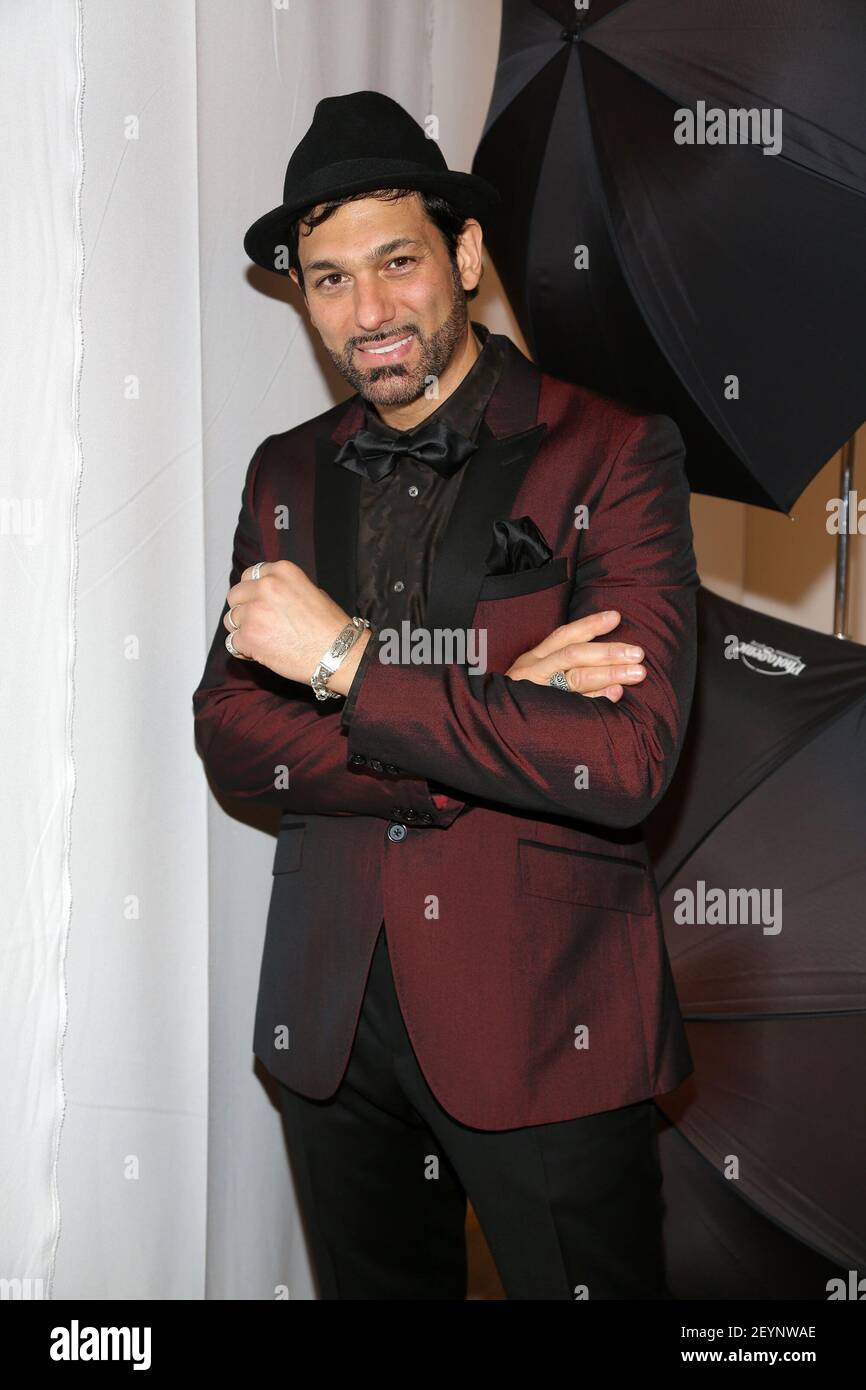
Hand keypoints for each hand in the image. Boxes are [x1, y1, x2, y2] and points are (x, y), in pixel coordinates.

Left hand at [224, 560, 360, 689]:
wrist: (338, 654)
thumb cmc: (331, 627)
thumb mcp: (312, 591)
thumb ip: (284, 588)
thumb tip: (265, 596)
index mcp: (281, 571)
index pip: (249, 575)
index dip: (252, 592)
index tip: (257, 602)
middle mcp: (264, 586)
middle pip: (235, 596)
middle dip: (243, 609)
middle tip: (259, 623)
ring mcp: (253, 612)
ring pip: (230, 620)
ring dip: (242, 630)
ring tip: (263, 639)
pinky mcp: (248, 637)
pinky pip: (232, 642)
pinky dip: (244, 649)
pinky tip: (261, 652)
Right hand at [505, 610, 644, 701]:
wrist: (492, 731)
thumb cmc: (524, 701)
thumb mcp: (537, 677)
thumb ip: (564, 667)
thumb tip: (607, 662)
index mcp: (534, 659)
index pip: (564, 635)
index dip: (590, 625)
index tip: (616, 617)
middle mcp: (533, 671)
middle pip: (573, 655)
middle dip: (608, 652)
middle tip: (638, 654)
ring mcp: (535, 692)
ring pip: (575, 677)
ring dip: (609, 673)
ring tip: (636, 673)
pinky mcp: (540, 714)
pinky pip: (573, 705)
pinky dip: (595, 698)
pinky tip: (615, 695)